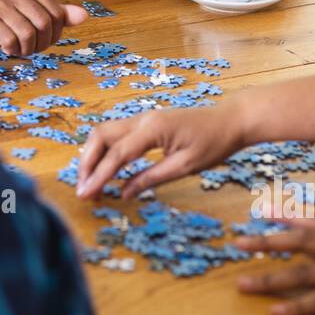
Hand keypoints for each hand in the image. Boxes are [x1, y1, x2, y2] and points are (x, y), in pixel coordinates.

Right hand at [0, 0, 87, 55]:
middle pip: (43, 23)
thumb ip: (58, 16)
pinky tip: (6, 48)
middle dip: (42, 43)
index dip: (55, 34)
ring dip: (27, 49)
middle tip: (32, 49)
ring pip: (28, 33)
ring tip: (20, 49)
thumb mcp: (33, 17)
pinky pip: (10, 41)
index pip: (56, 13)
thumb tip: (85, 16)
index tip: (45, 41)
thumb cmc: (5, 23)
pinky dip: (12, 50)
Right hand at [77, 105, 237, 198]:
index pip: (117, 154)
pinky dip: (105, 151)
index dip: (99, 176)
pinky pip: (117, 134)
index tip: (85, 196)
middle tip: (83, 190)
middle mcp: (142, 119)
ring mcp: (143, 118)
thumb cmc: (214, 143)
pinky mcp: (146, 123)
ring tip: (91, 182)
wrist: (230, 120)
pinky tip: (105, 169)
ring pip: (105, 133)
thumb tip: (124, 193)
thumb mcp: (185, 166)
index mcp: (153, 129)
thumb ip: (151, 178)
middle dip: (87, 163)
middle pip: (100, 136)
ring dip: (93, 156)